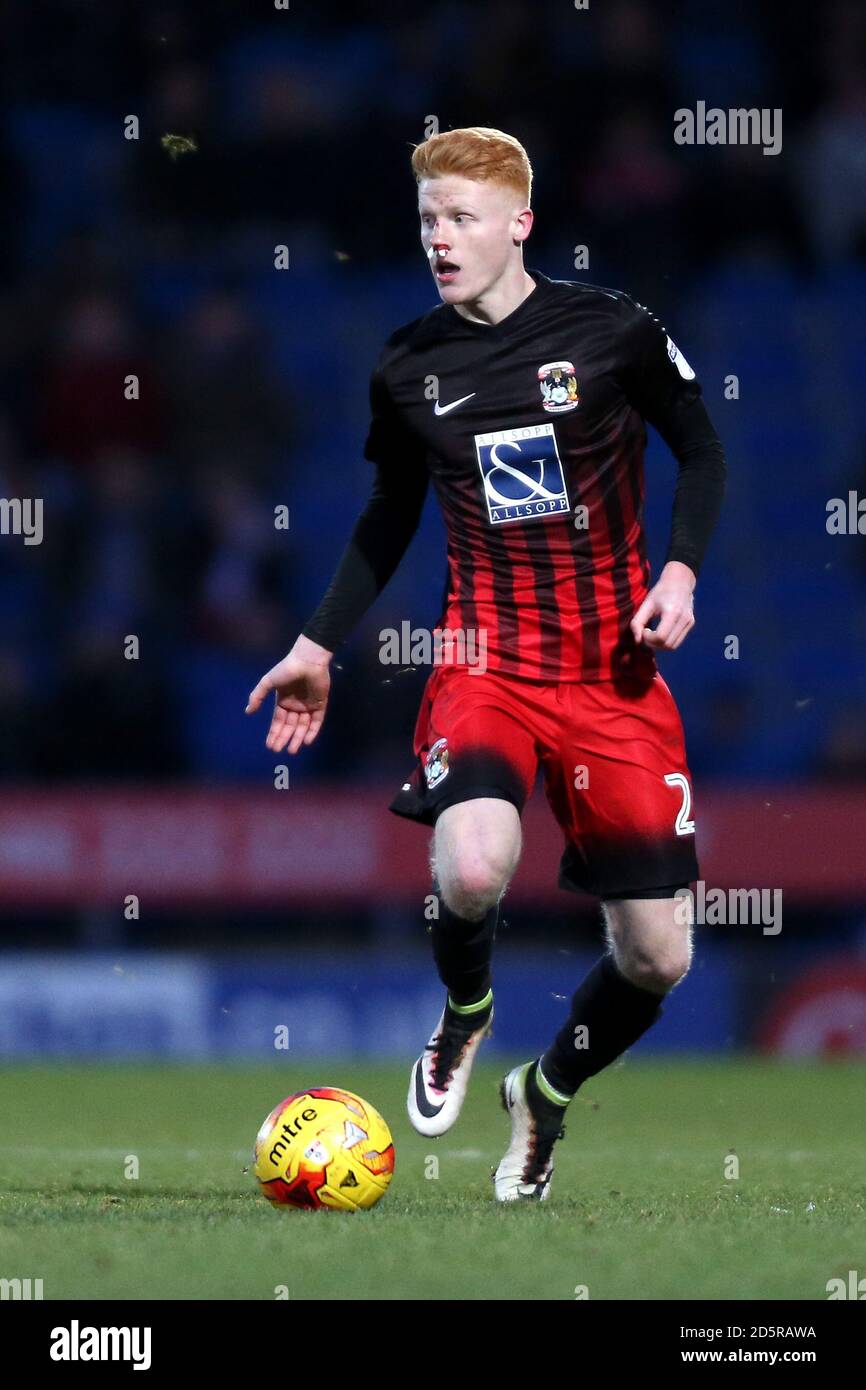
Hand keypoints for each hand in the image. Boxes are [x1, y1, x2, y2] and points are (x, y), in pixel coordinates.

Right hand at [245, 634, 331, 753]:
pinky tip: (307, 741)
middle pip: (290, 726)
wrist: (307, 660)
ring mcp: (308, 705)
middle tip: (279, 751)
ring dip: (298, 738)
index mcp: (283, 701)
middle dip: (284, 738)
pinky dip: (312, 731)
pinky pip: (316, 721)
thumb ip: (257, 696)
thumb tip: (247, 712)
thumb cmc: (286, 670)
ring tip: (292, 750)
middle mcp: (295, 705)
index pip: (278, 721)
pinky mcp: (320, 704)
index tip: (270, 746)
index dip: (274, 733)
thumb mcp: (267, 682)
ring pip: (303, 726)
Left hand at [630, 561, 695, 651]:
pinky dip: (667, 642)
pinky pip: (677, 641)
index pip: (661, 637)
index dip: (649, 639)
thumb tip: (637, 641)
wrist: (679, 582)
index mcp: (672, 612)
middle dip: (653, 644)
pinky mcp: (691, 624)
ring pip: (673, 646)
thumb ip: (637, 622)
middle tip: (646, 634)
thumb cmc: (660, 592)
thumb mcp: (646, 604)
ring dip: (660, 646)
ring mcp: (689, 622)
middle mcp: (684, 619)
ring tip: (652, 635)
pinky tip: (660, 633)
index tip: (644, 630)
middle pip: (667, 645)